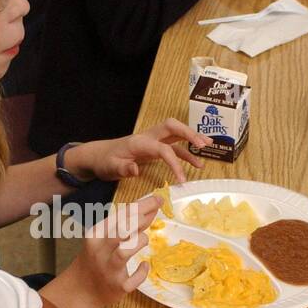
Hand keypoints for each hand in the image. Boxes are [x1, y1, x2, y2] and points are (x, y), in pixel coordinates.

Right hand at [62, 194, 163, 307]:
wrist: (81, 290)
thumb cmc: (96, 259)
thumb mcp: (104, 239)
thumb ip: (127, 226)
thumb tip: (151, 209)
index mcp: (96, 234)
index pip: (120, 215)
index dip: (142, 205)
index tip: (158, 198)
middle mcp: (100, 250)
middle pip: (121, 229)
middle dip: (141, 217)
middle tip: (157, 209)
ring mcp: (108, 269)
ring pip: (125, 252)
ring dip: (139, 242)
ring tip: (144, 240)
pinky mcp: (118, 286)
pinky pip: (134, 278)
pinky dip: (142, 271)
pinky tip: (144, 265)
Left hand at [68, 119, 214, 183]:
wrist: (98, 156)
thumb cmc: (105, 161)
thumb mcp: (110, 168)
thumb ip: (123, 169)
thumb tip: (135, 170)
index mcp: (139, 142)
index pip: (163, 148)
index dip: (175, 163)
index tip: (182, 180)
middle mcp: (148, 137)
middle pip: (172, 127)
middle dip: (189, 133)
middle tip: (204, 144)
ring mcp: (152, 141)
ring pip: (176, 134)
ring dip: (192, 139)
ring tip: (208, 147)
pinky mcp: (154, 148)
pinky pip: (174, 147)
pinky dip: (186, 153)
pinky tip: (197, 162)